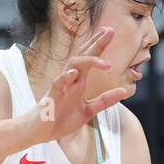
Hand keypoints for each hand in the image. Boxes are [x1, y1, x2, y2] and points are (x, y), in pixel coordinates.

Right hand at [23, 26, 127, 145]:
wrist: (40, 132)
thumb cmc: (61, 119)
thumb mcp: (88, 110)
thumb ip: (105, 100)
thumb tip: (123, 91)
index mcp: (79, 81)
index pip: (90, 58)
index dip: (99, 44)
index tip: (110, 31)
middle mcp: (70, 79)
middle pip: (83, 55)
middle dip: (96, 43)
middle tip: (109, 30)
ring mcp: (61, 86)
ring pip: (72, 65)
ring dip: (88, 61)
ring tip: (104, 63)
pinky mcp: (52, 96)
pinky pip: (58, 83)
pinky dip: (66, 77)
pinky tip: (75, 73)